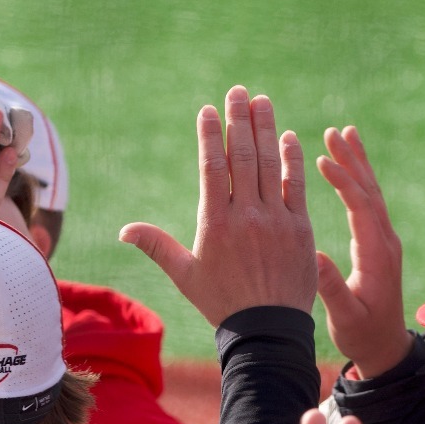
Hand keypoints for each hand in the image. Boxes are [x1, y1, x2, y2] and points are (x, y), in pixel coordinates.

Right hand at [121, 86, 316, 325]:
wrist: (267, 331)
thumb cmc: (222, 304)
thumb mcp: (186, 275)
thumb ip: (157, 246)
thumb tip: (123, 230)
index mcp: (214, 223)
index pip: (212, 167)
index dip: (211, 134)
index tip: (210, 109)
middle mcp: (246, 215)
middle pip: (242, 156)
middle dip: (240, 119)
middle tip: (238, 91)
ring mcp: (276, 220)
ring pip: (270, 164)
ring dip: (266, 129)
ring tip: (262, 102)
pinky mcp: (301, 228)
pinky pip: (297, 185)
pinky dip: (293, 159)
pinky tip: (288, 138)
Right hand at [315, 126, 410, 378]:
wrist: (386, 348)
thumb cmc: (363, 336)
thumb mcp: (345, 318)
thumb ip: (331, 289)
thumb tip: (315, 256)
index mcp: (377, 256)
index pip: (361, 208)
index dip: (344, 182)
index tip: (322, 160)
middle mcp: (385, 242)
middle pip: (370, 191)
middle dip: (352, 160)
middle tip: (335, 132)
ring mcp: (385, 241)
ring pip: (372, 193)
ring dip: (358, 163)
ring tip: (344, 134)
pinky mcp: (379, 243)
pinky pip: (370, 203)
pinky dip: (359, 180)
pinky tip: (348, 165)